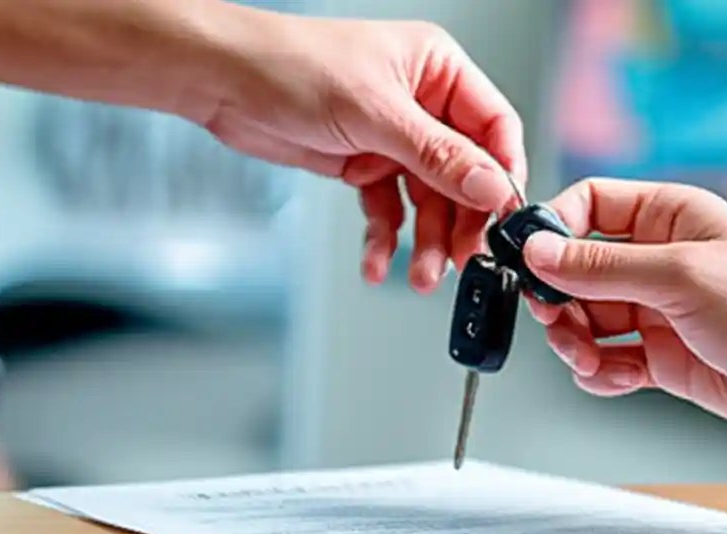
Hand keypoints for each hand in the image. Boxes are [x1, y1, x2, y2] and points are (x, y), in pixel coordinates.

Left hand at [198, 8, 524, 292]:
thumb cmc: (292, 66)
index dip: (501, 175)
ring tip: (421, 275)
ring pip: (427, 200)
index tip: (502, 219)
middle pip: (463, 174)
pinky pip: (388, 209)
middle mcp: (422, 104)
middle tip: (461, 260)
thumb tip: (492, 187)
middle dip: (459, 221)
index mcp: (438, 70)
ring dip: (424, 240)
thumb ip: (440, 157)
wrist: (224, 82)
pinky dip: (385, 237)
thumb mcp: (377, 113)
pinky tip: (379, 262)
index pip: (495, 127)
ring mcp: (393, 137)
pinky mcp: (363, 164)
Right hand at [521, 179, 726, 438]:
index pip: (588, 205)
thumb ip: (603, 267)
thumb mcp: (683, 277)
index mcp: (668, 216)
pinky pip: (608, 361)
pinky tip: (616, 378)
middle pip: (576, 269)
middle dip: (559, 300)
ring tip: (590, 360)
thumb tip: (540, 251)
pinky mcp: (664, 357)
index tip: (530, 262)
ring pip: (586, 319)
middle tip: (558, 324)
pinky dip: (600, 374)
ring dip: (576, 343)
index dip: (553, 230)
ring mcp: (659, 310)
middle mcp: (659, 259)